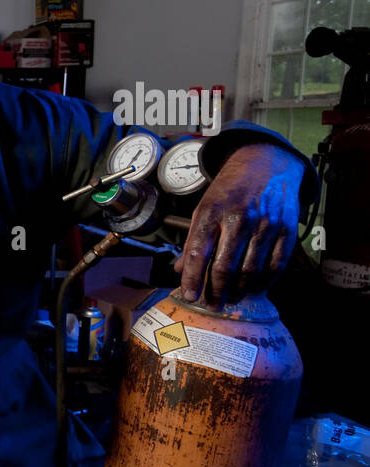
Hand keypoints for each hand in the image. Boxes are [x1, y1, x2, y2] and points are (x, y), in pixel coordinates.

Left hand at [174, 143, 305, 305]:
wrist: (266, 164)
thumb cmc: (230, 190)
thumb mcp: (204, 207)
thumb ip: (193, 240)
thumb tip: (180, 270)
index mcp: (212, 211)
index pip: (198, 252)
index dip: (192, 278)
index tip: (189, 295)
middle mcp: (239, 217)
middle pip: (225, 266)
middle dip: (216, 290)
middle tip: (212, 303)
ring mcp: (266, 223)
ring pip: (251, 270)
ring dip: (240, 290)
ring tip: (232, 297)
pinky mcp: (286, 229)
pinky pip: (276, 264)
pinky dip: (265, 281)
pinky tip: (256, 287)